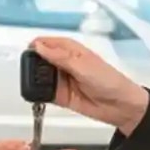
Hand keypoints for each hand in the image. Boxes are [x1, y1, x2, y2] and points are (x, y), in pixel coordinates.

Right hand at [30, 37, 149, 134]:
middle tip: (30, 69)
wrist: (121, 106)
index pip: (49, 43)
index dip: (38, 44)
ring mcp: (62, 80)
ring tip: (33, 82)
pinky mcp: (61, 96)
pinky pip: (45, 93)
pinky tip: (36, 94)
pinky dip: (39, 93)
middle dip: (34, 63)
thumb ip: (61, 57)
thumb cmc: (110, 81)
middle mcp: (65, 64)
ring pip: (41, 77)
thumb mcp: (84, 66)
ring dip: (35, 79)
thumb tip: (40, 46)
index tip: (28, 49)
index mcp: (72, 51)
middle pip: (41, 59)